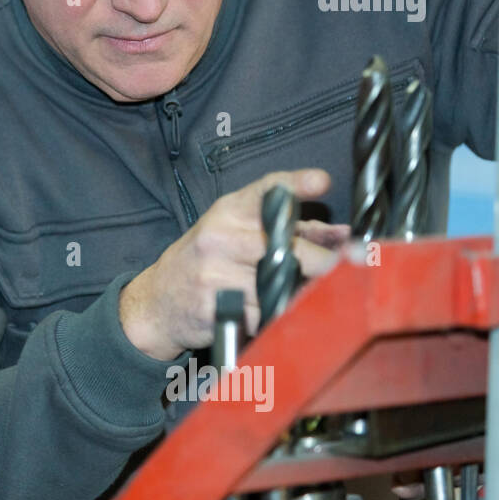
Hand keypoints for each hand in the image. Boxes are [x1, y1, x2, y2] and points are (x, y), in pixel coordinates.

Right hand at [119, 169, 342, 360]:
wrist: (157, 301)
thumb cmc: (204, 263)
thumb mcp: (238, 234)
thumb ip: (292, 231)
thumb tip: (341, 234)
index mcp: (228, 212)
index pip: (265, 191)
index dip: (295, 184)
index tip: (321, 181)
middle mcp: (220, 236)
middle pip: (286, 247)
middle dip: (317, 262)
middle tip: (333, 270)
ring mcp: (214, 272)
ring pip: (277, 285)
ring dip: (291, 294)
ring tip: (281, 294)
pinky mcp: (213, 305)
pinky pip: (261, 315)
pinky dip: (268, 318)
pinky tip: (257, 314)